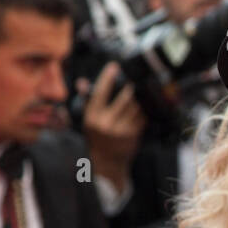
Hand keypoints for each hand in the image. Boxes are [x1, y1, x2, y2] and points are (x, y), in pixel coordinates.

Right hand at [80, 62, 145, 192]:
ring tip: (142, 87)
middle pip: (124, 98)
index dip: (107, 78)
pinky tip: (146, 102)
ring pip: (136, 107)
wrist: (107, 161)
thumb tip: (81, 82)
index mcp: (93, 118)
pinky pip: (143, 117)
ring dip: (140, 96)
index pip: (100, 93)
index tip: (114, 66)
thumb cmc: (97, 136)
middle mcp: (107, 124)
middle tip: (134, 76)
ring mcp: (122, 131)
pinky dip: (145, 108)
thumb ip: (87, 100)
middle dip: (131, 85)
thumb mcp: (88, 119)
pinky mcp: (134, 136)